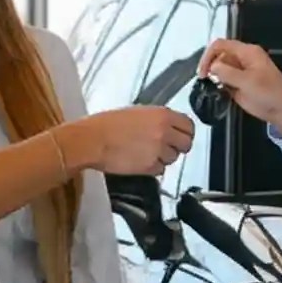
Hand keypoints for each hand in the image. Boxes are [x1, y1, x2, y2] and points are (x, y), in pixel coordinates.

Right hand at [72, 106, 194, 175]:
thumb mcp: (136, 112)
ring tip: (146, 153)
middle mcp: (164, 132)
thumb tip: (166, 126)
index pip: (189, 126)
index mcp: (162, 115)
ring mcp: (158, 150)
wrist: (92, 140)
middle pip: (186, 144)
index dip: (184, 132)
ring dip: (163, 158)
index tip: (180, 135)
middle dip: (178, 147)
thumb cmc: (106, 124)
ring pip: (173, 158)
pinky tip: (140, 161)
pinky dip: (152, 168)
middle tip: (167, 147)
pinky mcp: (150, 167)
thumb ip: (156, 119)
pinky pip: (160, 170)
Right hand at [197, 39, 281, 136]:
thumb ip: (227, 72)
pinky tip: (222, 93)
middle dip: (211, 67)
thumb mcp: (247, 82)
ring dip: (214, 77)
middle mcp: (243, 60)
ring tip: (217, 87)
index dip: (209, 55)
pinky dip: (219, 86)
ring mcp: (240, 72)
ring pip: (219, 69)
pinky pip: (223, 80)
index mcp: (247, 52)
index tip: (203, 70)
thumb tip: (212, 66)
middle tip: (207, 80)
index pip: (220, 45)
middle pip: (218, 56)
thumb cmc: (273, 93)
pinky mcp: (239, 84)